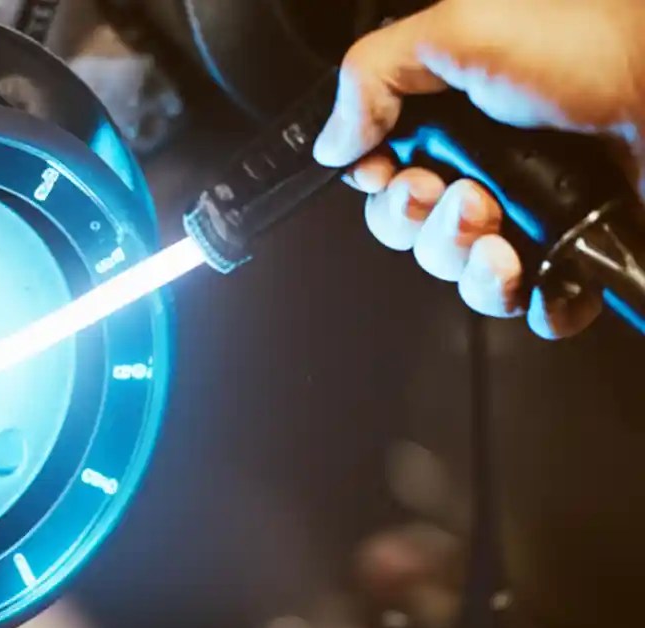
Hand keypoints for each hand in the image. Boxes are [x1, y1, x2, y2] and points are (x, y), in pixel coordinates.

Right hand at [313, 0, 644, 338]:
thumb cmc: (588, 48)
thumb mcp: (459, 29)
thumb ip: (373, 73)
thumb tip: (331, 143)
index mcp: (454, 117)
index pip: (384, 174)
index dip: (378, 187)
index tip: (391, 175)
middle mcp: (487, 166)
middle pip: (413, 230)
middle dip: (421, 225)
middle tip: (455, 197)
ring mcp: (530, 214)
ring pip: (461, 272)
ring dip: (465, 263)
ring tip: (497, 232)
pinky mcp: (574, 255)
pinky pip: (530, 305)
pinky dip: (530, 302)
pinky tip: (536, 275)